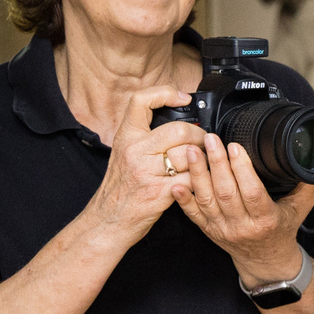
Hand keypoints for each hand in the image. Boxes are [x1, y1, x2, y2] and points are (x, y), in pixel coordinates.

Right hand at [82, 86, 206, 245]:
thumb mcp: (124, 154)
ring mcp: (146, 171)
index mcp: (125, 137)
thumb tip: (178, 124)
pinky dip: (200, 180)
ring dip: (204, 158)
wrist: (107, 221)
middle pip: (178, 129)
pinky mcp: (158, 192)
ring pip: (188, 154)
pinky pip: (191, 179)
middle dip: (199, 135)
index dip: (165, 93)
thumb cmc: (120, 189)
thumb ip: (145, 138)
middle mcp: (134, 151)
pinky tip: (199, 181)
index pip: (141, 101)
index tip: (183, 98)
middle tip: (205, 141)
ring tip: (205, 161)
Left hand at [170, 133, 313, 282]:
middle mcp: (242, 226)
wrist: (266, 261)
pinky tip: (175, 183)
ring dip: (198, 174)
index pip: (252, 192)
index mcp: (266, 220)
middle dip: (217, 163)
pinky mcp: (208, 230)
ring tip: (193, 151)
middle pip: (225, 192)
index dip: (242, 169)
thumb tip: (309, 159)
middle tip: (211, 140)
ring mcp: (222, 229)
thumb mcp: (300, 209)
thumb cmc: (282, 231)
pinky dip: (183, 199)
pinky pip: (193, 215)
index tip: (236, 147)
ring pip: (206, 200)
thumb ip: (305, 184)